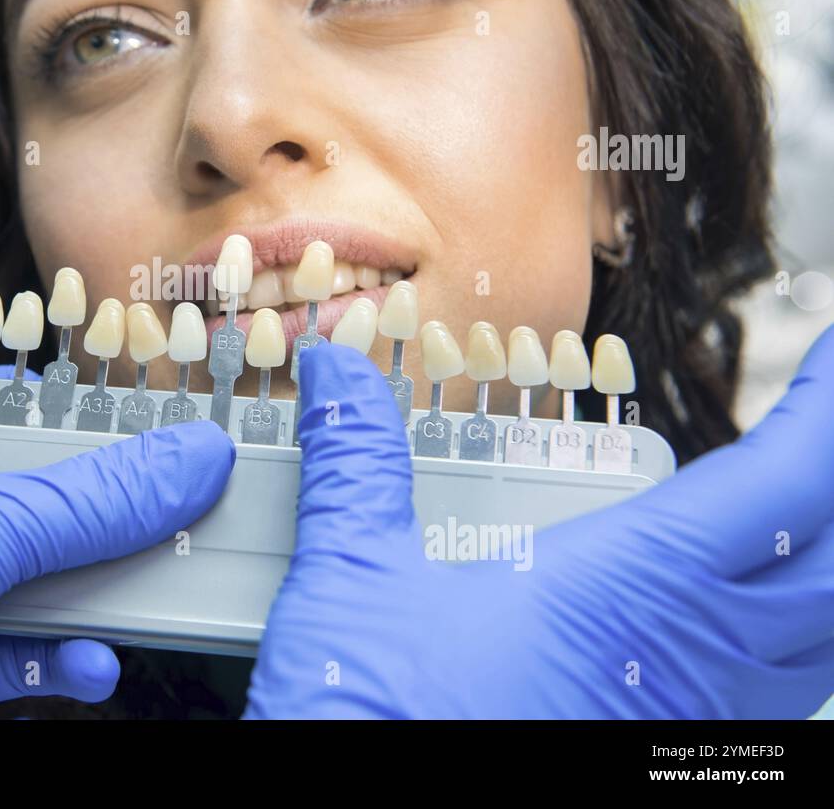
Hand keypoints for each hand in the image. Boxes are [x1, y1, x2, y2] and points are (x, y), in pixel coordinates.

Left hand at [0, 371, 233, 717]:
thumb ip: (79, 501)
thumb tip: (188, 460)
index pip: (1, 408)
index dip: (83, 413)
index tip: (162, 424)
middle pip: (32, 500)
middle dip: (106, 517)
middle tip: (184, 513)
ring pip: (33, 580)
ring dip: (96, 594)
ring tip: (159, 592)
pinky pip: (18, 655)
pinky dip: (63, 660)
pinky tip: (93, 665)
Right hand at [246, 332, 833, 717]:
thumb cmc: (378, 723)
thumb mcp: (356, 578)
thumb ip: (357, 460)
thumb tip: (336, 372)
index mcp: (632, 587)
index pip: (789, 482)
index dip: (826, 409)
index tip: (831, 355)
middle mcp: (691, 659)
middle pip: (831, 559)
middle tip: (822, 427)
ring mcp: (691, 727)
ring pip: (819, 639)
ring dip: (823, 564)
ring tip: (807, 514)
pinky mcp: (666, 765)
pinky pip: (774, 694)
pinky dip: (794, 638)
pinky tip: (741, 624)